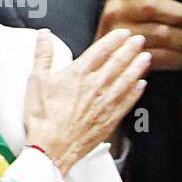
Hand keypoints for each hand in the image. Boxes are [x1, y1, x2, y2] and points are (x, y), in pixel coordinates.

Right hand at [24, 27, 150, 175]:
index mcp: (78, 74)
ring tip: (146, 57)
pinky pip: (127, 102)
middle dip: (130, 49)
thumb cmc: (43, 118)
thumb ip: (42, 55)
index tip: (123, 33)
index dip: (114, 39)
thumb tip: (44, 36)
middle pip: (118, 62)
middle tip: (139, 40)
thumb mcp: (36, 82)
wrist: (52, 148)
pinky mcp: (110, 119)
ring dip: (138, 67)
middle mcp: (96, 86)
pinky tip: (141, 85)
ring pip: (127, 80)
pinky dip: (136, 92)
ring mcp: (105, 103)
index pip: (101, 50)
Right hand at [95, 0, 181, 70]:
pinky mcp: (129, 57)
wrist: (109, 61)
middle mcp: (115, 12)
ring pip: (161, 32)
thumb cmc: (129, 30)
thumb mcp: (131, 5)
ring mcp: (121, 35)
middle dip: (178, 13)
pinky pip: (160, 55)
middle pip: (152, 5)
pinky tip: (180, 56)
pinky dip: (177, 58)